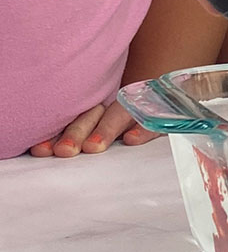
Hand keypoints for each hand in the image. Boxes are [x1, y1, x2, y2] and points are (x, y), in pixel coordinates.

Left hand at [28, 98, 157, 157]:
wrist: (164, 96)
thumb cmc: (122, 122)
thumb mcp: (95, 127)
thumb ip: (75, 140)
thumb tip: (39, 155)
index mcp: (93, 112)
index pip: (72, 119)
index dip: (55, 134)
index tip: (41, 150)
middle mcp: (111, 109)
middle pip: (92, 115)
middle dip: (76, 133)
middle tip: (64, 151)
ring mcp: (135, 110)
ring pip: (118, 115)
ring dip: (105, 130)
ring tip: (93, 148)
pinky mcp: (158, 117)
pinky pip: (150, 121)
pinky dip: (142, 129)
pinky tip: (132, 139)